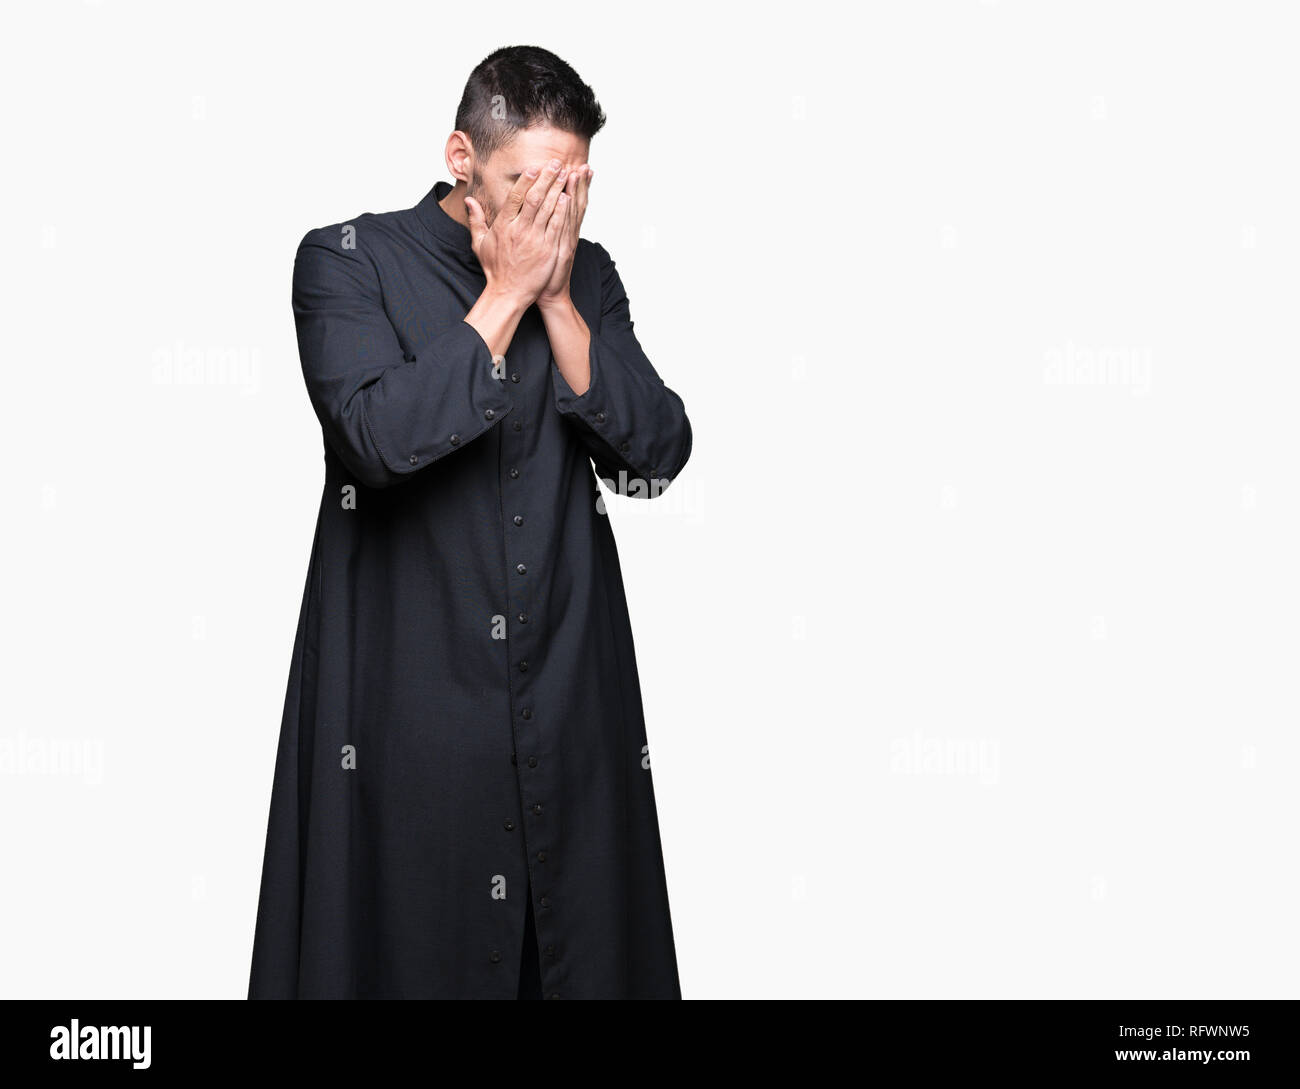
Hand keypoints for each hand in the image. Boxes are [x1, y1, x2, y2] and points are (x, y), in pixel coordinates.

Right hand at [466, 159, 570, 305]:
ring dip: (558, 189)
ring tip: (566, 174)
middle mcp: (519, 230)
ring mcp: (535, 240)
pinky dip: (563, 210)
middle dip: (546, 178)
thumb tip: (469, 201)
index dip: (526, 180)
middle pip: (534, 198)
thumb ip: (476, 220)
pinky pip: (557, 226)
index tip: (535, 167)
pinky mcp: (548, 250)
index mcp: (504, 226)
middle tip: (556, 163)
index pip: (515, 197)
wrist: (508, 293)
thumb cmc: (495, 270)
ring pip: (548, 209)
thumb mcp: (480, 244)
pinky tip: (569, 197)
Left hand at [538, 164, 592, 310]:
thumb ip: (545, 228)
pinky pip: (563, 228)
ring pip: (571, 213)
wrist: (549, 294)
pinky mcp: (561, 250)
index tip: (579, 168)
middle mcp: (568, 234)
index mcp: (563, 231)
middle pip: (576, 204)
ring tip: (577, 173)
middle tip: (583, 165)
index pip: (571, 204)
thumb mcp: (547, 247)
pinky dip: (565, 213)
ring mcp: (566, 241)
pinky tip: (567, 198)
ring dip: (575, 192)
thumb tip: (542, 213)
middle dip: (580, 185)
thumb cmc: (542, 271)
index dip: (577, 187)